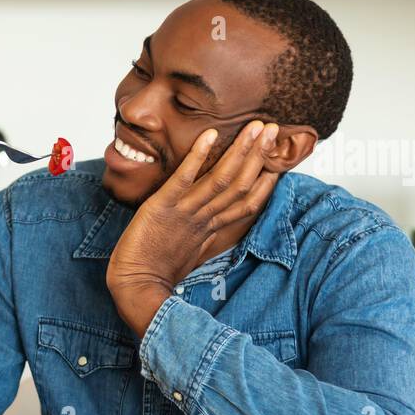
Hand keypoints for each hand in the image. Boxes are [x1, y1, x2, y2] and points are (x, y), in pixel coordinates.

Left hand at [106, 120, 279, 335]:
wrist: (135, 287)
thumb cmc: (157, 272)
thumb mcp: (187, 252)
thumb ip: (202, 236)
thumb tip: (212, 227)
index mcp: (210, 229)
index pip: (246, 204)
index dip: (265, 183)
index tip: (279, 163)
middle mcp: (203, 218)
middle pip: (240, 185)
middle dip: (259, 156)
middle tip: (274, 130)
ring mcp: (185, 212)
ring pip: (221, 178)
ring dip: (241, 151)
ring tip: (257, 127)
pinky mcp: (162, 206)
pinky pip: (183, 178)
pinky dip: (197, 156)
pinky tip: (210, 135)